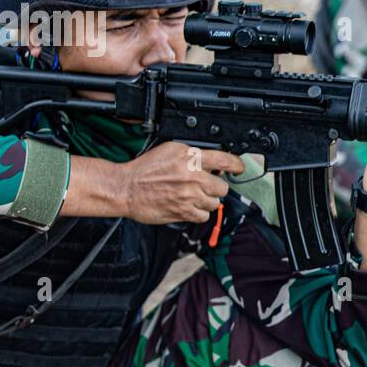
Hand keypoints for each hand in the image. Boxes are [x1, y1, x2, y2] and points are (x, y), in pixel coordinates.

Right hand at [117, 142, 245, 223]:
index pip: (225, 159)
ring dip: (205, 201)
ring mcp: (189, 195)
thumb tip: (213, 161)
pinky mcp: (184, 211)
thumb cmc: (145, 169)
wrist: (126, 188)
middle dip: (215, 187)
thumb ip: (193, 155)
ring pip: (214, 203)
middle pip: (222, 187)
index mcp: (190, 157)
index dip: (237, 165)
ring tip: (191, 196)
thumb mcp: (171, 151)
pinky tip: (187, 206)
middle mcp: (193, 176)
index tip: (239, 169)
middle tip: (204, 186)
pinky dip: (198, 213)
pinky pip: (203, 216)